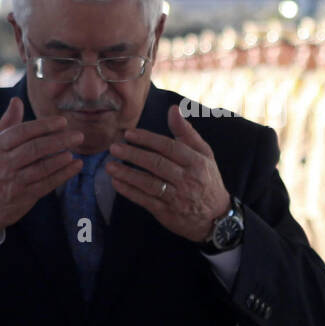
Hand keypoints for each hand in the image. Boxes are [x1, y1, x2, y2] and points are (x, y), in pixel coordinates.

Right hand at [0, 98, 83, 235]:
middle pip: (35, 149)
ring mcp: (14, 182)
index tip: (62, 121)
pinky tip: (75, 166)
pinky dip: (63, 175)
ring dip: (61, 159)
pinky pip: (47, 184)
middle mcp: (4, 164)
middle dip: (59, 140)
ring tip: (74, 150)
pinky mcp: (23, 197)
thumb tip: (17, 101)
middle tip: (78, 135)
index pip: (21, 132)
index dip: (43, 126)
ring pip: (42, 168)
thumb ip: (5, 124)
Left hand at [106, 105, 230, 241]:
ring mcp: (176, 197)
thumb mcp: (203, 154)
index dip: (147, 140)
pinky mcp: (166, 212)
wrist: (215, 216)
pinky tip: (116, 183)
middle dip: (133, 155)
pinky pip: (145, 200)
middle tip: (114, 148)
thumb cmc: (205, 178)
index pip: (169, 147)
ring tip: (109, 166)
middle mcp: (187, 179)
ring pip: (149, 183)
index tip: (128, 134)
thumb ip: (186, 132)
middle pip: (157, 164)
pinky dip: (129, 191)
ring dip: (127, 174)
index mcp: (196, 162)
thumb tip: (173, 109)